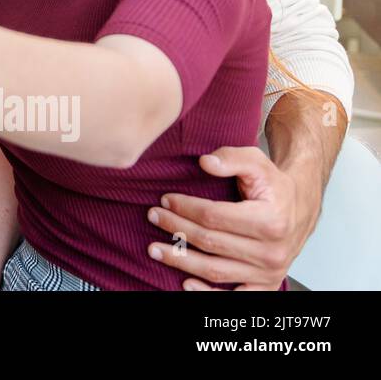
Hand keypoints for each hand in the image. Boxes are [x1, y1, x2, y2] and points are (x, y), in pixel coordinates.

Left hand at [146, 146, 310, 289]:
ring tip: (155, 248)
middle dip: (175, 229)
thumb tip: (205, 162)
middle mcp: (272, 251)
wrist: (300, 208)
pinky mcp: (266, 284)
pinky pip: (235, 297)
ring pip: (215, 270)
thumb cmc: (274, 186)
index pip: (214, 216)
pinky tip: (186, 284)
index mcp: (270, 220)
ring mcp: (269, 271)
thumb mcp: (257, 161)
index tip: (165, 199)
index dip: (185, 207)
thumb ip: (231, 158)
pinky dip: (208, 293)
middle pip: (210, 242)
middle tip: (153, 217)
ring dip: (181, 261)